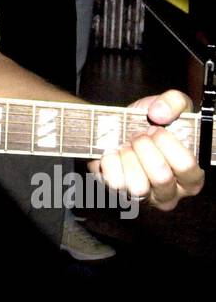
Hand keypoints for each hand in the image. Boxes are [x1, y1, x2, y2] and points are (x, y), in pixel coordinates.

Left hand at [88, 89, 203, 211]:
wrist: (116, 130)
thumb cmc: (149, 123)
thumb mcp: (168, 106)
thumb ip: (174, 102)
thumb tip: (159, 114)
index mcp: (191, 176)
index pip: (186, 165)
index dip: (167, 142)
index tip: (156, 129)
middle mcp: (171, 193)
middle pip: (161, 176)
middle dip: (145, 147)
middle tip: (139, 135)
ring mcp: (145, 199)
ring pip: (138, 186)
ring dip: (128, 157)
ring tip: (127, 145)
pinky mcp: (119, 196)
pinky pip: (114, 183)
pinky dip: (110, 161)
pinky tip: (114, 153)